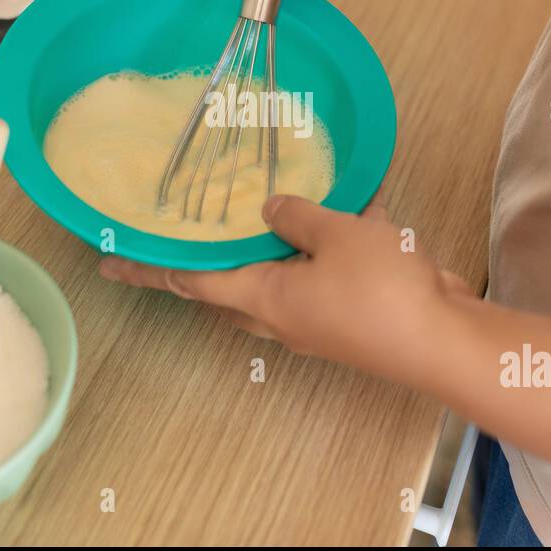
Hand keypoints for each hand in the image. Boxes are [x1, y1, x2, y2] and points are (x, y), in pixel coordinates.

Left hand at [99, 195, 477, 385]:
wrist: (444, 340)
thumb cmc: (382, 289)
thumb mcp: (336, 234)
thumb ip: (297, 216)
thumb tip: (268, 209)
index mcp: (264, 297)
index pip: (190, 282)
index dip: (147, 270)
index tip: (106, 262)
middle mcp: (281, 316)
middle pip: (225, 290)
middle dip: (200, 265)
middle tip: (180, 234)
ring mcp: (317, 321)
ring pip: (275, 281)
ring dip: (268, 250)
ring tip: (264, 211)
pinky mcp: (351, 316)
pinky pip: (323, 275)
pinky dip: (326, 246)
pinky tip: (353, 209)